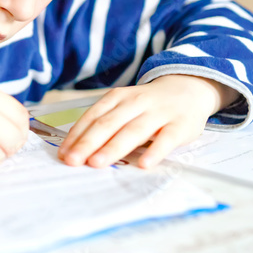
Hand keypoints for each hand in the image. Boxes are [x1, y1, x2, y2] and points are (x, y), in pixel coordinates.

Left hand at [58, 75, 238, 169]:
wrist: (188, 88)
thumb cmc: (148, 104)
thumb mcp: (124, 105)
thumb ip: (105, 122)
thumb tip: (76, 148)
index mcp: (117, 97)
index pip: (93, 116)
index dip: (77, 135)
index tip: (64, 153)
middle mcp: (135, 102)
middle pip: (108, 124)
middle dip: (88, 143)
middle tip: (73, 161)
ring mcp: (158, 113)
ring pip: (133, 131)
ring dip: (113, 148)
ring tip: (97, 163)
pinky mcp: (180, 126)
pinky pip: (166, 140)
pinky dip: (154, 152)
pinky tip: (143, 164)